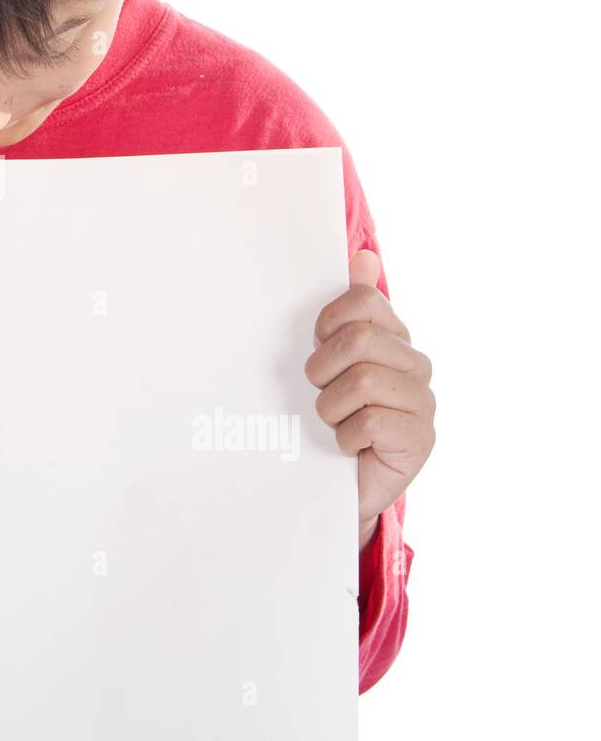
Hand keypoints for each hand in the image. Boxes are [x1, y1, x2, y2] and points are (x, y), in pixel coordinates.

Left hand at [305, 249, 435, 550]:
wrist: (339, 483)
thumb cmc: (331, 414)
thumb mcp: (327, 360)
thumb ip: (345, 310)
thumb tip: (363, 257)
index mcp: (393, 337)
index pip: (363, 301)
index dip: (328, 322)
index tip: (317, 343)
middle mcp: (416, 364)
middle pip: (358, 340)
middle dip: (323, 369)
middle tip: (322, 391)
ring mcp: (423, 402)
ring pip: (362, 382)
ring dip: (331, 408)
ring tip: (336, 421)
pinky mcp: (421, 440)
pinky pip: (372, 423)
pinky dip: (347, 437)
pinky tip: (350, 445)